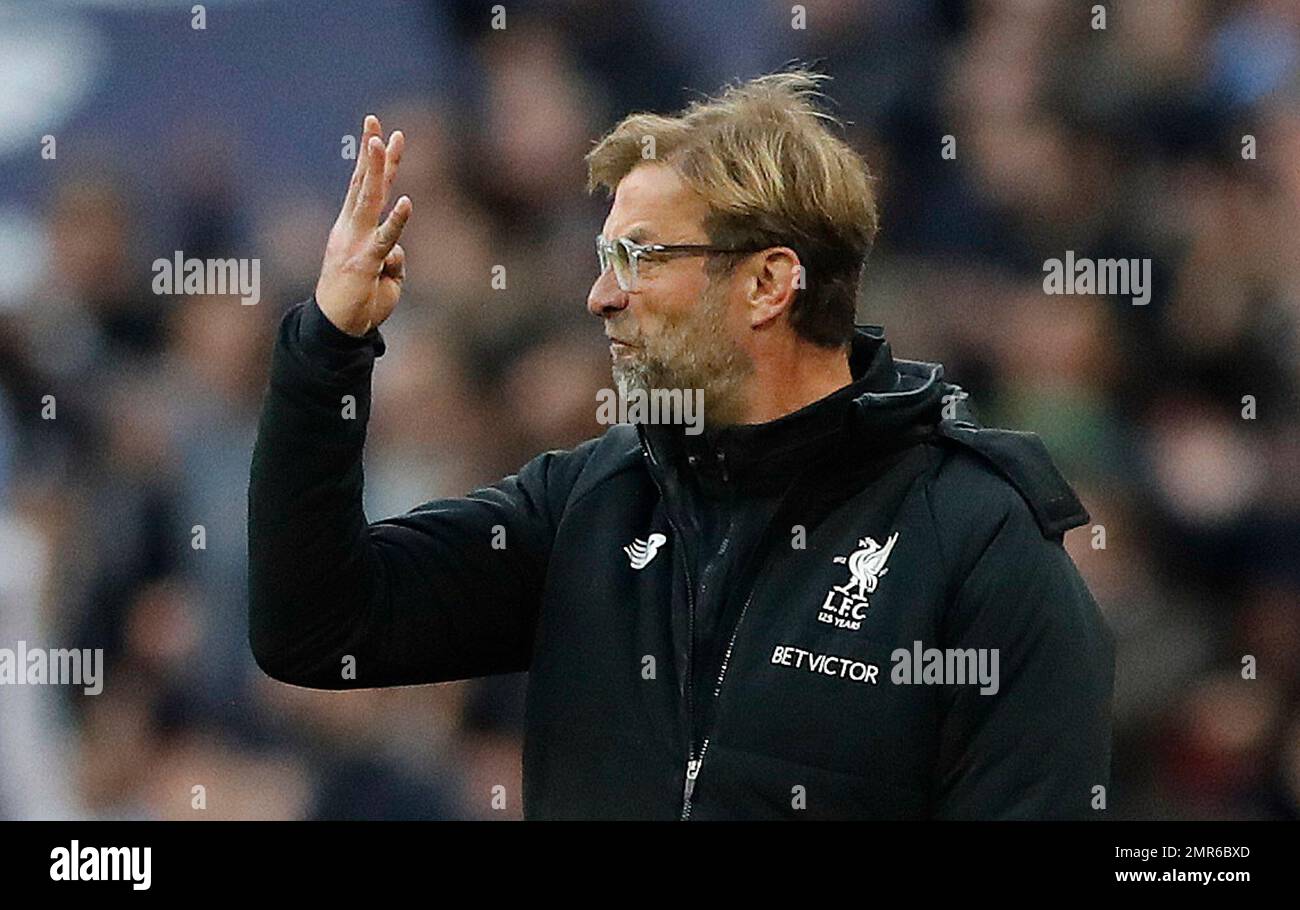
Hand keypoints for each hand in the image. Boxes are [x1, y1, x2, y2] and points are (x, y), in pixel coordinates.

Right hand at [314, 114, 411, 336]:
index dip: (370, 159)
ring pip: (370, 200)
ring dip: (379, 170)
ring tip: (384, 143)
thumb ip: (392, 256)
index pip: (362, 187)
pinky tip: (406, 202)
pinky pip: (385, 238)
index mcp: (351, 229)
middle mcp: (350, 229)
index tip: (375, 130)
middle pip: (365, 184)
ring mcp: (356, 243)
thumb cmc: (360, 301)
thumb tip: (398, 250)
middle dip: (373, 153)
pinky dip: (397, 221)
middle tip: (376, 123)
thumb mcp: (382, 274)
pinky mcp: (365, 262)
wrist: (336, 328)